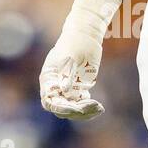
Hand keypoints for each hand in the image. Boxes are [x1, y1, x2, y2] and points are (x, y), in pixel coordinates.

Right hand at [40, 0, 121, 119]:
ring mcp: (67, 88)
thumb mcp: (70, 58)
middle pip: (61, 108)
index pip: (49, 100)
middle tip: (93, 106)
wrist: (85, 36)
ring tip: (98, 107)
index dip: (60, 107)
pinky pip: (81, 104)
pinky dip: (89, 108)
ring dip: (85, 111)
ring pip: (72, 109)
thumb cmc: (75, 43)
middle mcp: (56, 86)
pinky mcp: (79, 88)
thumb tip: (64, 92)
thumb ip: (67, 74)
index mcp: (49, 78)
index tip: (76, 108)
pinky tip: (98, 106)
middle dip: (76, 111)